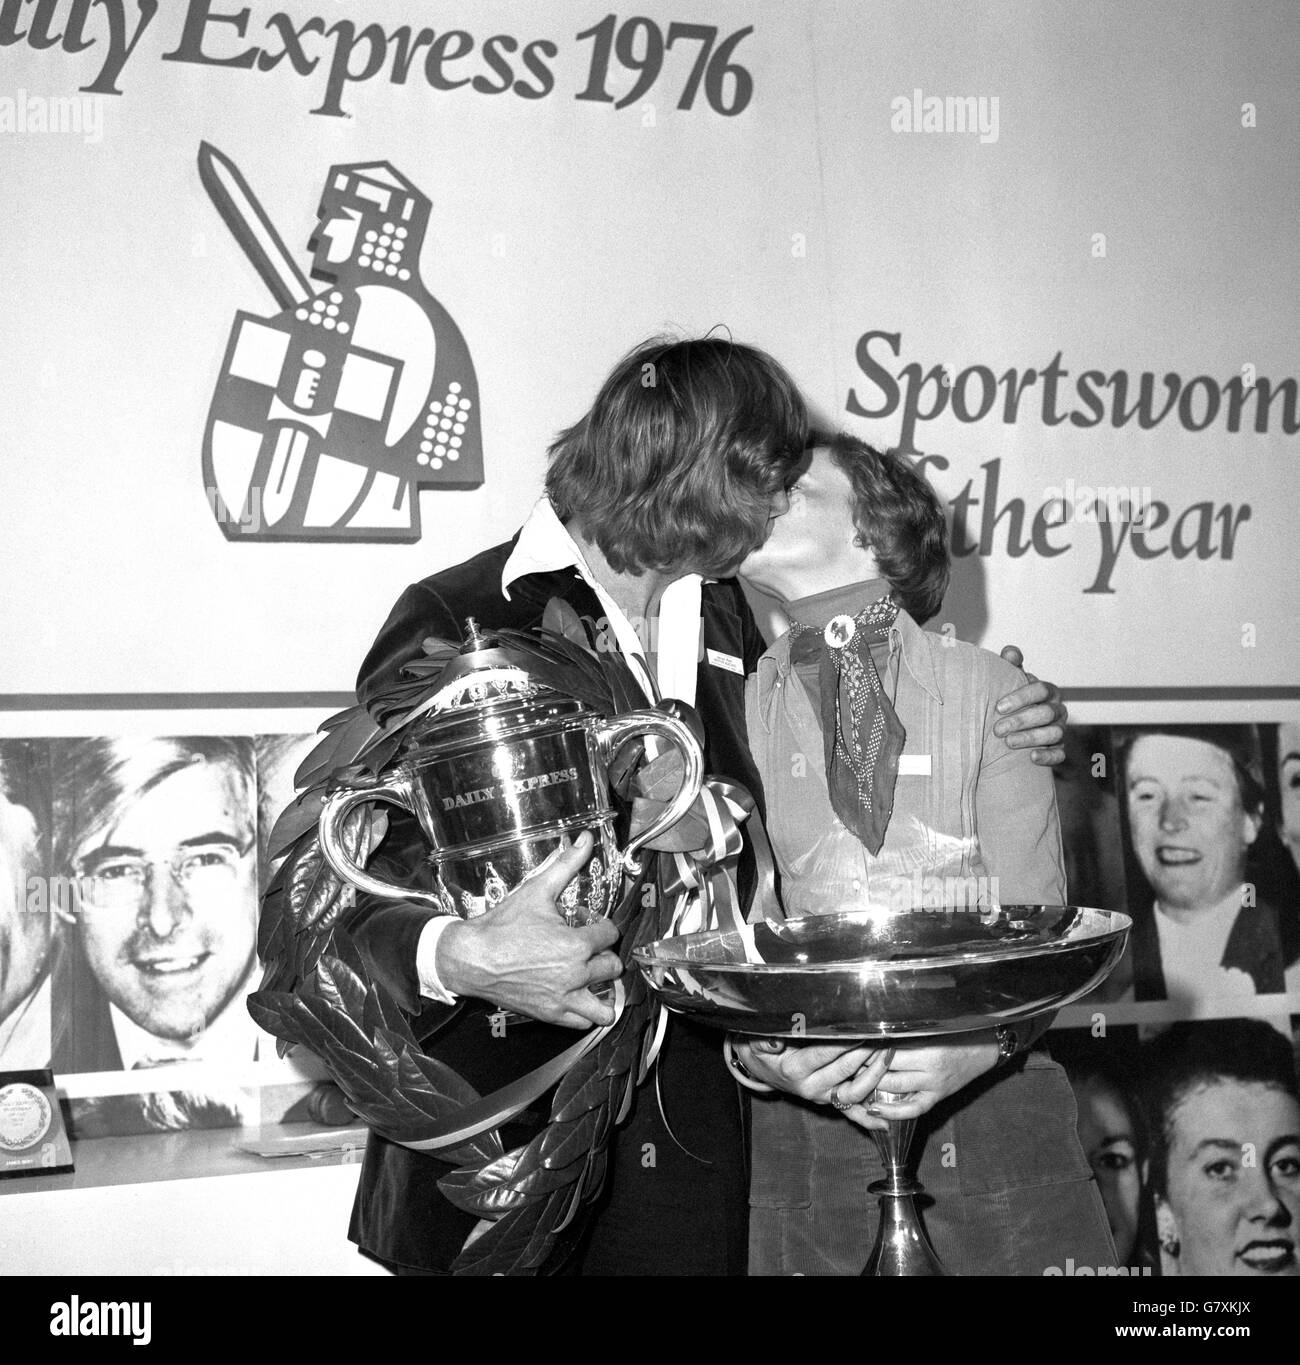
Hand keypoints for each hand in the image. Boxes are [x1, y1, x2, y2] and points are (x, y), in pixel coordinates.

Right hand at [435, 832, 621, 1028]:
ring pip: (606, 1004)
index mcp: (577, 944)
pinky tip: (578, 995)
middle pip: (612, 967)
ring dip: (604, 989)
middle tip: (589, 947)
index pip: (610, 934)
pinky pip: (583, 1022)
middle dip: (604, 954)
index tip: (590, 924)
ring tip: (592, 976)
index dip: (601, 926)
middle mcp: (576, 974)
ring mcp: (564, 998)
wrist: (470, 958)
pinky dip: (586, 1012)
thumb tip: (584, 839)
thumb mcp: (537, 890)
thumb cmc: (502, 926)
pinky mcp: (551, 1014)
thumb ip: (566, 865)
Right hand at [733, 1036, 892, 1110]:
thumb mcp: (756, 1044)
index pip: (823, 1054)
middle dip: (865, 1054)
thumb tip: (775, 1040)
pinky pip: (851, 1114)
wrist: (762, 1071)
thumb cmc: (762, 1052)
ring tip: (887, 1056)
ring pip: (853, 1092)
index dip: (843, 1043)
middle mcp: (810, 1086)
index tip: (860, 1030)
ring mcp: (822, 1096)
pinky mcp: (829, 1102)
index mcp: (794, 1069)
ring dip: (873, 1077)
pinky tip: (887, 1122)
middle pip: (843, 1071)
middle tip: (881, 1038)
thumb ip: (765, 1042)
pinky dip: (869, 1120)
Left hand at [847, 1032, 999, 1127]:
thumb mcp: (932, 1024)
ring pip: (893, 1088)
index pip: (886, 1048)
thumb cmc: (958, 1029)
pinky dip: (892, 1112)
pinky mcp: (938, 1097)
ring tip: (854, 1080)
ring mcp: (933, 1085)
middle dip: (863, 1066)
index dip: (866, 1048)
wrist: (987, 1046)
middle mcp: (929, 1067)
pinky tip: (875, 1108)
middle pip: (885, 1068)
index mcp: (926, 1045)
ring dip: (871, 1085)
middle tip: (846, 1062)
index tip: (850, 1044)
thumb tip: (874, 1028)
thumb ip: (906, 1027)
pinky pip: (912, 1109)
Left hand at [995, 644, 1066, 765]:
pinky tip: (1031, 757)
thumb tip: (1010, 652)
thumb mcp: (1012, 681)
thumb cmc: (1014, 699)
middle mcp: (1057, 710)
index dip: (1022, 697)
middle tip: (997, 729)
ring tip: (1008, 742)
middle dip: (1021, 721)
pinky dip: (1047, 756)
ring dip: (1031, 738)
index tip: (999, 707)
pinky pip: (1060, 754)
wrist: (1017, 725)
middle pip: (1046, 713)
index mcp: (1047, 691)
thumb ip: (1011, 665)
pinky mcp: (1059, 749)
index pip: (1041, 690)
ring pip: (1054, 733)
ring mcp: (1060, 729)